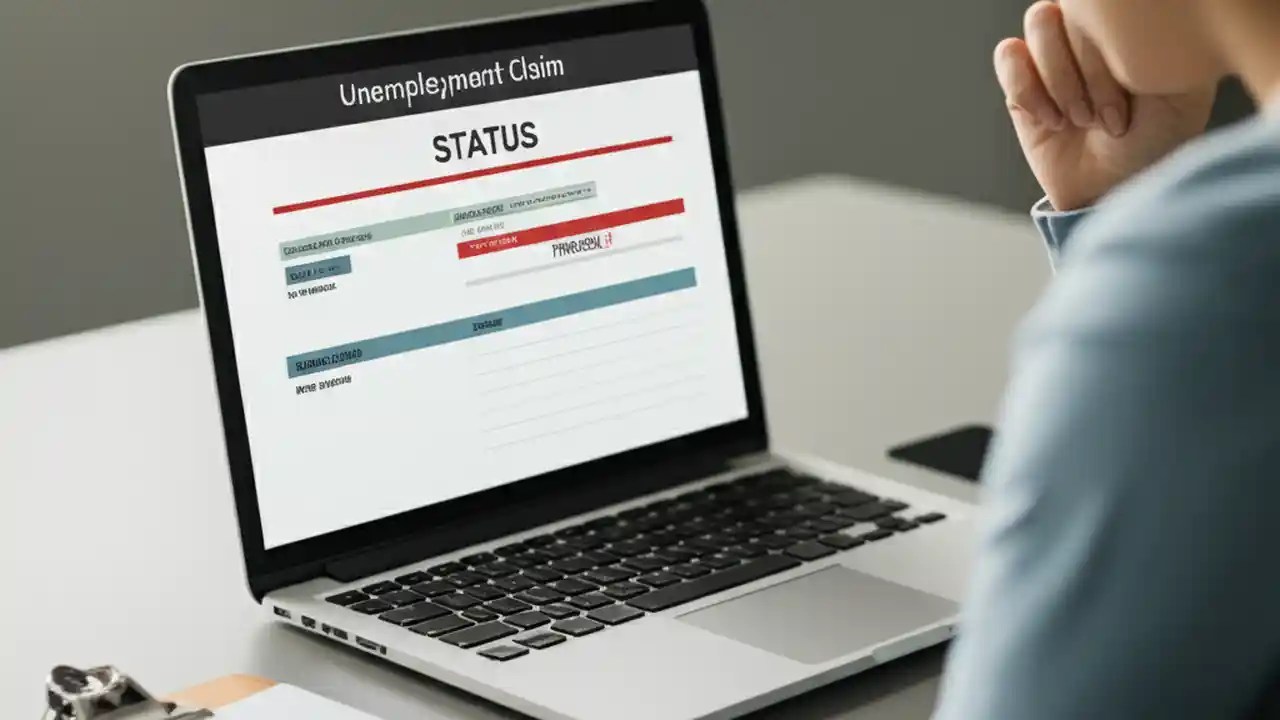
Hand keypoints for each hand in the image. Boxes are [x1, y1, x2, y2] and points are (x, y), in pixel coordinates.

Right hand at [995, 2, 1215, 210]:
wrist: (1115, 187)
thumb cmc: (1157, 140)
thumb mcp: (1179, 81)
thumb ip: (1158, 34)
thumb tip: (1124, 9)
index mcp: (1130, 21)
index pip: (1103, 3)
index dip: (1113, 50)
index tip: (1136, 95)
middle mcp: (1091, 28)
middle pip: (1071, 7)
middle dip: (1089, 72)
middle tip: (1106, 117)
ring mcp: (1055, 52)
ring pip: (1039, 23)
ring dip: (1060, 79)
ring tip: (1080, 119)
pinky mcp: (1022, 82)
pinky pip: (1009, 56)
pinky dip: (1029, 91)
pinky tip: (1052, 121)